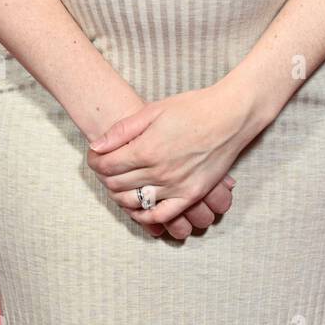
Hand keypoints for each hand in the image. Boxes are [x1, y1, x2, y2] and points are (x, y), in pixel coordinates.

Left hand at [86, 82, 258, 229]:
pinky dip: (145, 217)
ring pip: (135, 203)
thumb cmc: (193, 108)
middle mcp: (159, 172)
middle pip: (117, 185)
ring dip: (120, 196)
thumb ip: (123, 130)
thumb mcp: (154, 110)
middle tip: (105, 168)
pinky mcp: (191, 195)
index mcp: (146, 149)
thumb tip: (97, 146)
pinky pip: (162, 216)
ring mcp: (175, 187)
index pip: (107, 166)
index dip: (94, 162)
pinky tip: (139, 209)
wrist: (230, 116)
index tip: (94, 157)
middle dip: (105, 177)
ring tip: (119, 184)